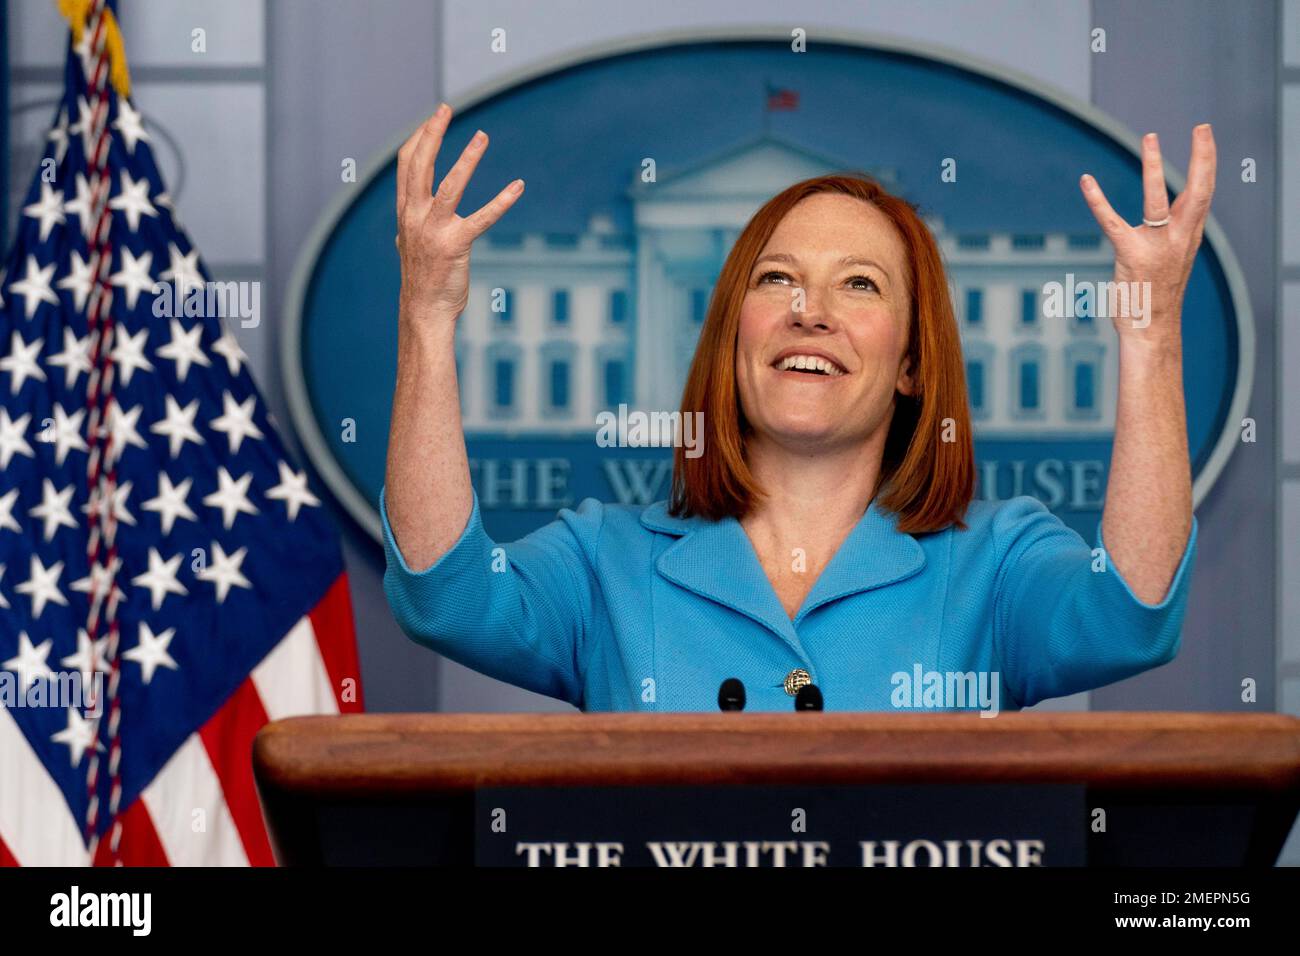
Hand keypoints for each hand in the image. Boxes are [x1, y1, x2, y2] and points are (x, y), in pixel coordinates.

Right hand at [395, 102, 524, 323]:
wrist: (424, 311)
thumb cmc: (423, 279)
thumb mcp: (410, 244)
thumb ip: (411, 223)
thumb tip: (408, 213)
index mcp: (405, 213)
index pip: (407, 166)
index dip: (418, 138)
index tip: (432, 118)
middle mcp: (415, 217)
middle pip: (420, 166)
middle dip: (432, 133)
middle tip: (445, 108)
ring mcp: (434, 231)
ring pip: (450, 186)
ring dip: (467, 158)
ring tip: (482, 136)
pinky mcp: (455, 245)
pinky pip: (481, 218)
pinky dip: (501, 202)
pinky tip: (518, 187)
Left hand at [1079, 124, 1215, 338]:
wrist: (1151, 328)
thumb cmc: (1157, 292)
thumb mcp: (1174, 255)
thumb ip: (1175, 229)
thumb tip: (1174, 208)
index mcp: (1188, 234)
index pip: (1204, 191)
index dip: (1206, 162)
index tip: (1203, 135)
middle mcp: (1178, 237)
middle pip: (1197, 190)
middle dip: (1201, 158)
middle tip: (1201, 128)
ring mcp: (1156, 246)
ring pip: (1157, 200)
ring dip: (1154, 168)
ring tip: (1151, 138)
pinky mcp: (1130, 255)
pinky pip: (1112, 222)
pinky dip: (1098, 200)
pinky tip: (1086, 182)